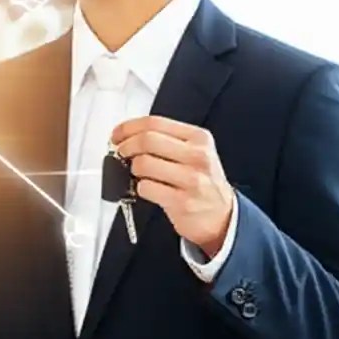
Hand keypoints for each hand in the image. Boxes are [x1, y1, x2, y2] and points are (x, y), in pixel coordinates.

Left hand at [112, 115, 233, 256]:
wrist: (222, 216)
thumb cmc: (202, 183)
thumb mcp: (194, 153)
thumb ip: (166, 140)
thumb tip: (127, 136)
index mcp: (199, 138)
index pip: (155, 123)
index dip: (129, 127)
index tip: (117, 134)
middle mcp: (198, 156)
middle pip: (147, 140)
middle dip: (126, 146)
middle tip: (121, 153)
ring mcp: (192, 179)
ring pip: (144, 163)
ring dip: (132, 169)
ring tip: (138, 174)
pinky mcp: (183, 202)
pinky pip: (146, 188)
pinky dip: (139, 188)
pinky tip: (147, 189)